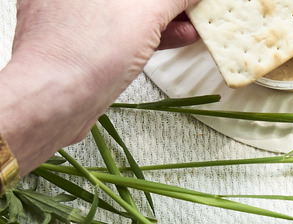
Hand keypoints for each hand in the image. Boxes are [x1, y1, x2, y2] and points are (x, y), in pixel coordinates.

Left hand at [0, 0, 198, 172]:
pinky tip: (177, 36)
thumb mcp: (146, 12)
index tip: (187, 0)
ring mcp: (69, 15)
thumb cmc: (85, 50)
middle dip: (166, 3)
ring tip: (192, 24)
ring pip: (124, 10)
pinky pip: (119, 28)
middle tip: (192, 8)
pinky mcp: (77, 40)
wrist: (55, 98)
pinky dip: (148, 32)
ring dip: (163, 17)